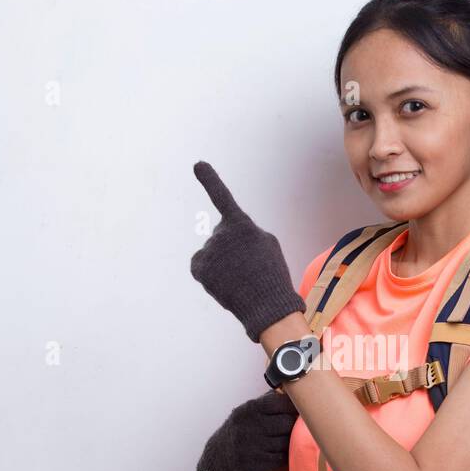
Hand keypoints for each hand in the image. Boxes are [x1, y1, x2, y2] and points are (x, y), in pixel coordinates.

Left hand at [191, 161, 305, 342]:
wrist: (266, 305)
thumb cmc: (272, 274)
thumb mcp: (268, 245)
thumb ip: (247, 234)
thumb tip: (226, 240)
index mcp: (240, 224)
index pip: (222, 197)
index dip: (210, 180)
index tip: (197, 165)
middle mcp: (220, 233)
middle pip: (222, 237)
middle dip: (231, 248)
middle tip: (248, 267)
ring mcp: (208, 251)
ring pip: (212, 252)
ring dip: (222, 263)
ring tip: (240, 278)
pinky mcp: (198, 268)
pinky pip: (201, 265)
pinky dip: (210, 273)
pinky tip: (225, 282)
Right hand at [196, 389, 299, 470]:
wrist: (219, 460)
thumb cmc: (242, 431)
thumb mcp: (249, 412)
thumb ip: (270, 401)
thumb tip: (295, 391)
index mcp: (249, 409)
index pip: (279, 402)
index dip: (293, 406)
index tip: (299, 410)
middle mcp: (247, 426)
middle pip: (286, 423)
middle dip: (293, 426)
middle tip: (294, 429)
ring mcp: (250, 447)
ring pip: (286, 442)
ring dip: (289, 443)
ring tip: (285, 442)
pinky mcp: (254, 466)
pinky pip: (281, 459)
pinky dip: (284, 457)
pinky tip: (278, 454)